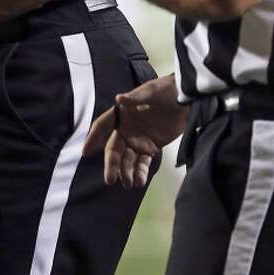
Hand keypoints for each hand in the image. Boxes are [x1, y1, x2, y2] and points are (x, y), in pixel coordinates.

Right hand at [82, 73, 185, 188]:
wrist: (187, 98)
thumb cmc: (166, 90)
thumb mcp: (151, 91)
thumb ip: (135, 98)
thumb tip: (119, 98)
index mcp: (122, 114)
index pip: (103, 126)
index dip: (94, 138)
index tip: (86, 152)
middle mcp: (126, 129)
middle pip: (115, 149)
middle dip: (112, 165)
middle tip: (110, 180)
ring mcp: (138, 140)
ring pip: (128, 159)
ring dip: (126, 172)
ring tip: (128, 184)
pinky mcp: (151, 147)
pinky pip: (143, 162)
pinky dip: (140, 172)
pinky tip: (139, 182)